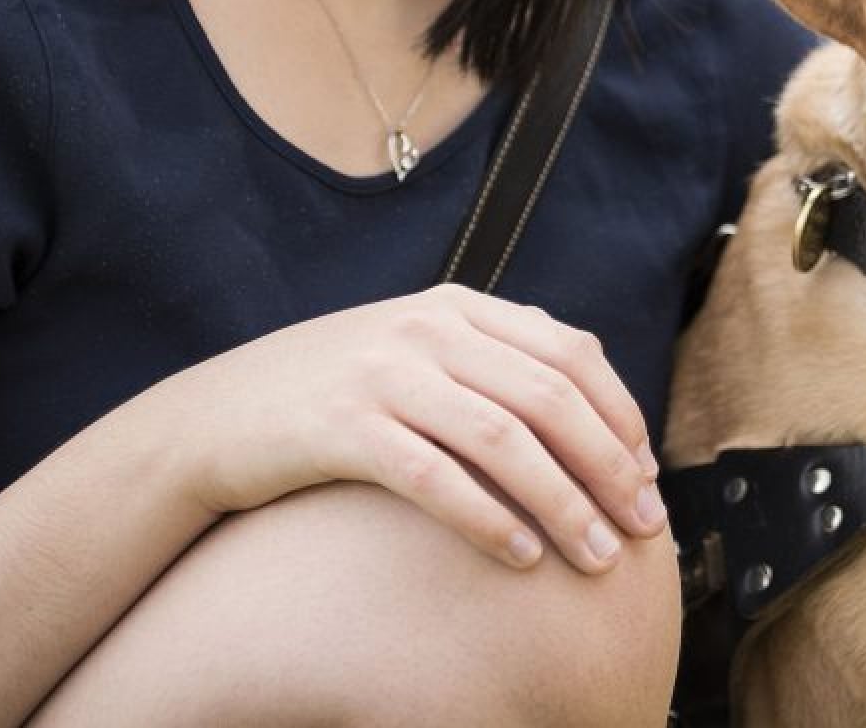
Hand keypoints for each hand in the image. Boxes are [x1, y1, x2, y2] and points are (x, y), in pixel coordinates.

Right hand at [173, 285, 667, 576]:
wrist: (218, 415)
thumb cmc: (332, 396)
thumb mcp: (414, 353)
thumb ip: (487, 361)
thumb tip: (586, 407)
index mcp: (455, 305)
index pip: (568, 350)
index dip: (619, 413)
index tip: (648, 474)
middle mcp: (426, 329)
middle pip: (548, 396)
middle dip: (609, 467)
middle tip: (645, 528)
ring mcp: (383, 373)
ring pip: (504, 439)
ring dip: (564, 503)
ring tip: (599, 558)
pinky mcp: (343, 426)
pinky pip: (435, 477)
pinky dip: (489, 520)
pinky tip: (522, 559)